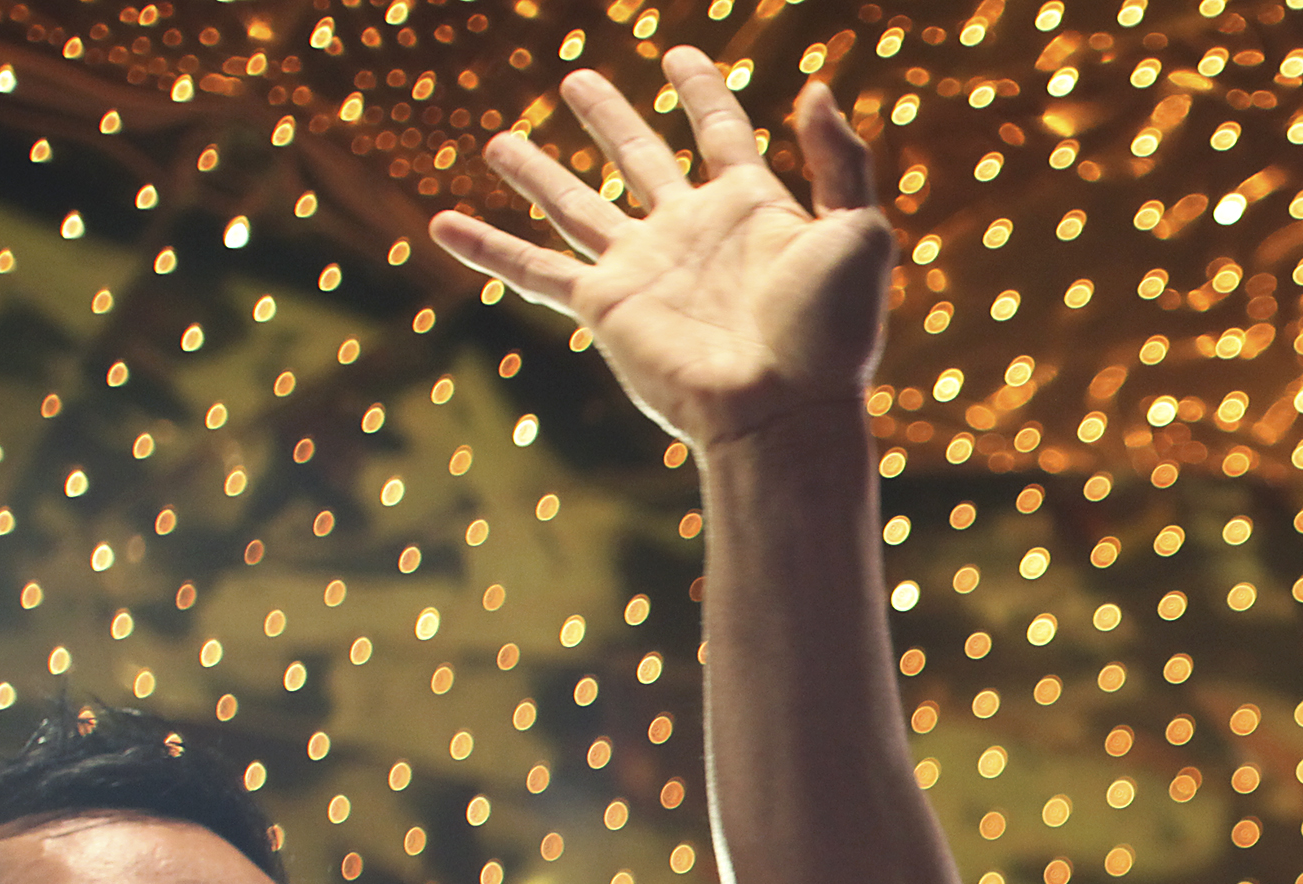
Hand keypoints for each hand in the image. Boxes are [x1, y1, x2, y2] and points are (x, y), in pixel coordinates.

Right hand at [428, 50, 894, 448]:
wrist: (785, 409)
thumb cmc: (829, 332)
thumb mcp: (860, 231)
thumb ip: (841, 157)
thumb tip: (816, 87)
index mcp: (752, 208)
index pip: (719, 133)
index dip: (702, 92)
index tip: (679, 56)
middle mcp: (691, 233)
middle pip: (640, 158)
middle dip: (610, 118)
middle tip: (576, 81)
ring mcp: (644, 269)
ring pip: (577, 204)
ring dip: (539, 172)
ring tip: (499, 141)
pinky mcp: (607, 306)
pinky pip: (534, 270)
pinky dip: (488, 249)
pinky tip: (442, 226)